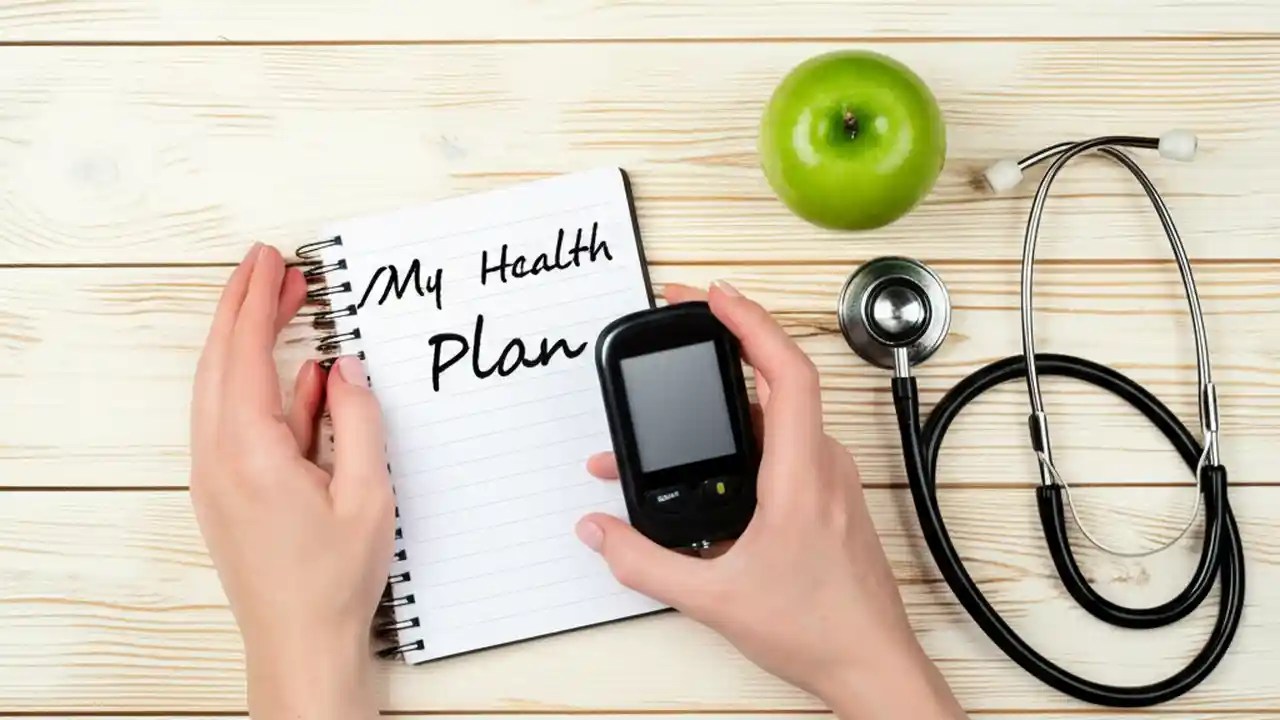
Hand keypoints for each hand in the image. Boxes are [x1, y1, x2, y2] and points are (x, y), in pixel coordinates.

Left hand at [190, 243, 393, 719]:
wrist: (300, 644)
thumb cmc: (333, 581)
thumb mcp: (367, 494)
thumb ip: (358, 420)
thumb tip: (344, 367)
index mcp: (248, 453)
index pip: (242, 353)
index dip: (254, 299)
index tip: (268, 259)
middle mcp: (218, 459)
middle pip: (220, 362)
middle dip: (244, 307)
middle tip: (271, 267)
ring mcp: (216, 477)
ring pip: (223, 389)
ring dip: (250, 344)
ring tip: (285, 308)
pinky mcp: (227, 492)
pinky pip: (237, 422)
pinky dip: (265, 390)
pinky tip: (302, 380)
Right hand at [575, 282, 965, 719]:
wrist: (870, 663)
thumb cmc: (818, 629)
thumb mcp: (712, 598)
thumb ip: (643, 562)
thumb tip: (600, 531)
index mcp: (801, 474)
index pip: (787, 370)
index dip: (751, 322)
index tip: (714, 297)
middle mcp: (821, 466)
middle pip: (779, 379)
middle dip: (729, 343)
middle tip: (689, 322)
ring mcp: (828, 481)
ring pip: (777, 418)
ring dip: (728, 403)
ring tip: (678, 408)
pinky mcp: (825, 498)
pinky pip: (784, 446)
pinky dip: (744, 436)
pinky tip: (710, 458)